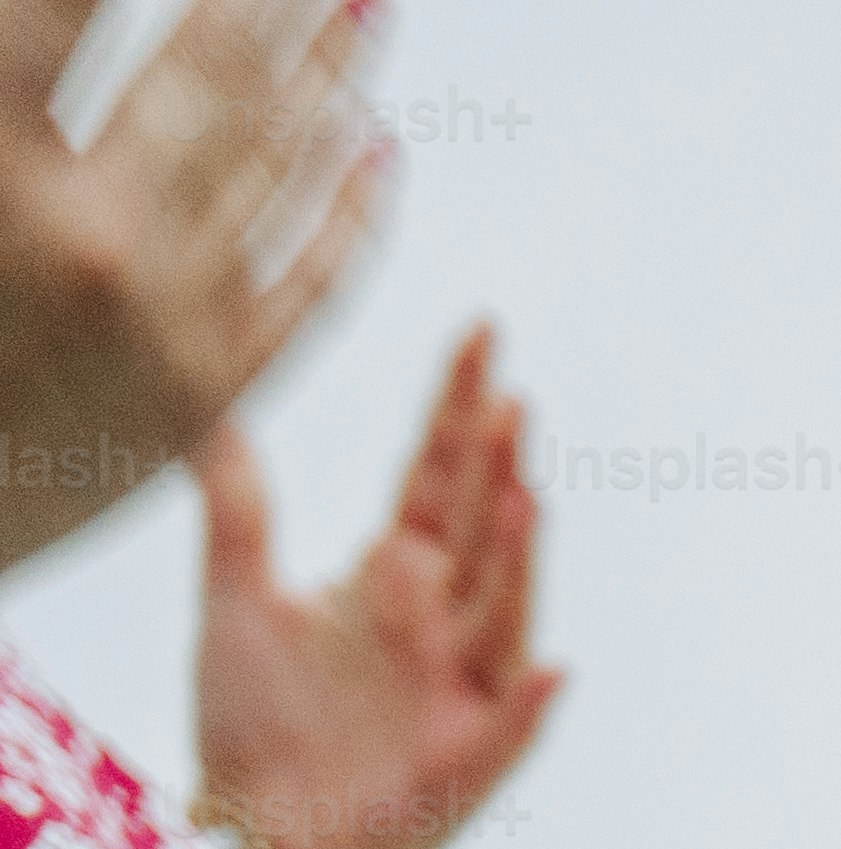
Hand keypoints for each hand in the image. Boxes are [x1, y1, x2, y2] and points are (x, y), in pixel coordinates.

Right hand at [0, 0, 381, 588]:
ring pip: (273, 167)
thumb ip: (7, 91)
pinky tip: (378, 147)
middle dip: (274, 1)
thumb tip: (51, 25)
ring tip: (366, 11)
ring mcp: (164, 318)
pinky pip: (308, 282)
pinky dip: (348, 208)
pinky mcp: (208, 391)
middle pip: (209, 73)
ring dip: (330, 78)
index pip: (71, 7)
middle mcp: (91, 235)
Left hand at [192, 323, 560, 848]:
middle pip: (475, 528)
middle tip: (508, 393)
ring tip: (520, 498)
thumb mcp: (234, 598)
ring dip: (517, 561)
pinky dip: (531, 704)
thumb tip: (211, 406)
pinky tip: (549, 671)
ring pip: (501, 611)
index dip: (454, 407)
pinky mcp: (469, 761)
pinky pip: (510, 728)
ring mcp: (464, 691)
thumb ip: (235, 506)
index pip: (433, 476)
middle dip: (493, 463)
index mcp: (392, 579)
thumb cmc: (255, 728)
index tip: (482, 334)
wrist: (259, 836)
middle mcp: (441, 625)